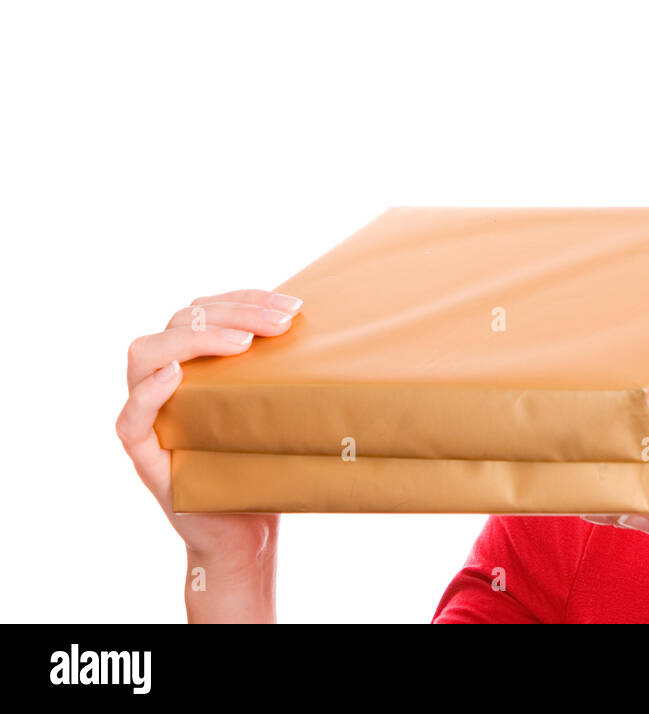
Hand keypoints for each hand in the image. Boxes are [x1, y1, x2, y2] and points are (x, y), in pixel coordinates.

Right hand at [117, 288, 301, 567]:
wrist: (245, 531)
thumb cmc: (264, 462)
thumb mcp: (276, 406)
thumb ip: (283, 370)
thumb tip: (338, 332)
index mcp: (195, 362)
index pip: (206, 308)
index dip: (245, 299)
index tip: (291, 305)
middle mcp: (164, 380)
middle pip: (179, 321)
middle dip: (233, 312)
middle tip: (280, 322)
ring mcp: (149, 416)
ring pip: (145, 354)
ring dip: (195, 339)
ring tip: (241, 343)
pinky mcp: (145, 456)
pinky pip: (130, 419)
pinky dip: (148, 393)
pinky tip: (175, 376)